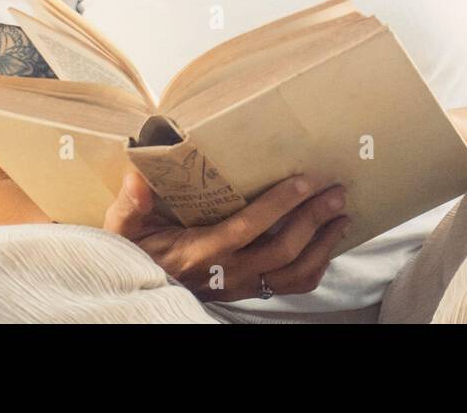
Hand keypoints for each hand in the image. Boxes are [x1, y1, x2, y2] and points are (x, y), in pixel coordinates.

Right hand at [103, 171, 351, 302]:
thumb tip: (138, 178)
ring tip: (343, 214)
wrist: (141, 288)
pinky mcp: (251, 290)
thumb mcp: (124, 227)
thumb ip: (131, 203)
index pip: (246, 228)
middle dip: (314, 220)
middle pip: (282, 250)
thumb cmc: (138, 249)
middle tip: (337, 191)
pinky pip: (293, 285)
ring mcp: (243, 285)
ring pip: (294, 272)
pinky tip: (330, 240)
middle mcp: (227, 272)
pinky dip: (318, 264)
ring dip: (324, 243)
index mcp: (200, 252)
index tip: (304, 181)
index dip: (278, 205)